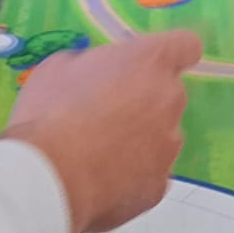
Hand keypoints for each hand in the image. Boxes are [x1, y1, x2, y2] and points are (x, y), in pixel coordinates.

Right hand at [2, 30, 203, 232]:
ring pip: (160, 137)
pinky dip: (131, 177)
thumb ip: (90, 64)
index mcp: (151, 61)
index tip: (151, 65)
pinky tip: (99, 182)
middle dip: (143, 101)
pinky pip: (149, 175)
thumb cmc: (50, 112)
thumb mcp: (60, 67)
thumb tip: (92, 73)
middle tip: (104, 114)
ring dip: (139, 141)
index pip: (186, 45)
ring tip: (96, 155)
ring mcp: (168, 146)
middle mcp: (170, 100)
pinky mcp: (158, 187)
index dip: (171, 53)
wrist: (48, 178)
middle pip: (167, 95)